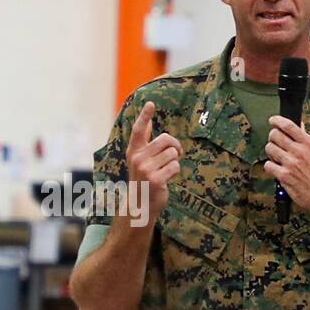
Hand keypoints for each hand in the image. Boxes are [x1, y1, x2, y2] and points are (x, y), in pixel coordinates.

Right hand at [125, 101, 180, 225]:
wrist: (140, 205)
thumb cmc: (143, 180)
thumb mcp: (139, 160)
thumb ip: (144, 142)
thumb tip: (148, 123)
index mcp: (133, 151)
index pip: (139, 130)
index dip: (145, 116)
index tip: (151, 104)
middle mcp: (137, 158)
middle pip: (166, 140)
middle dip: (175, 146)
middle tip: (176, 154)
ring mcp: (146, 169)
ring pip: (173, 153)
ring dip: (175, 161)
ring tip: (167, 169)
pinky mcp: (156, 179)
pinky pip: (175, 166)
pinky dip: (175, 171)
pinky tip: (167, 178)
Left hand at [265, 116, 309, 227]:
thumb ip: (307, 141)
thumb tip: (300, 129)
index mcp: (309, 144)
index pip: (289, 125)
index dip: (277, 120)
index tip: (273, 120)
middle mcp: (299, 152)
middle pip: (275, 135)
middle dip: (273, 137)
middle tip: (275, 142)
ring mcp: (290, 163)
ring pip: (269, 148)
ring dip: (271, 152)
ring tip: (277, 157)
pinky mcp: (283, 176)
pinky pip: (268, 165)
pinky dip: (271, 167)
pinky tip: (277, 169)